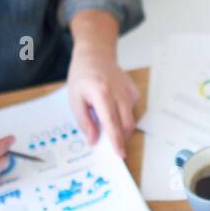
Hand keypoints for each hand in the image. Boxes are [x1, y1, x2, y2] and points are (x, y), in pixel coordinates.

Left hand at [67, 41, 139, 157]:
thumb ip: (85, 121)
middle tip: (112, 146)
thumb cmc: (83, 77)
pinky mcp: (134, 91)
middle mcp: (118, 92)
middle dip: (121, 138)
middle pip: (126, 124)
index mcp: (101, 93)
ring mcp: (129, 91)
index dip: (116, 140)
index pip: (111, 122)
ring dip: (121, 127)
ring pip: (130, 119)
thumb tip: (93, 140)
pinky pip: (132, 111)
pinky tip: (114, 108)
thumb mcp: (75, 100)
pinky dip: (124, 116)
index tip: (120, 154)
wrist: (96, 56)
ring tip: (107, 120)